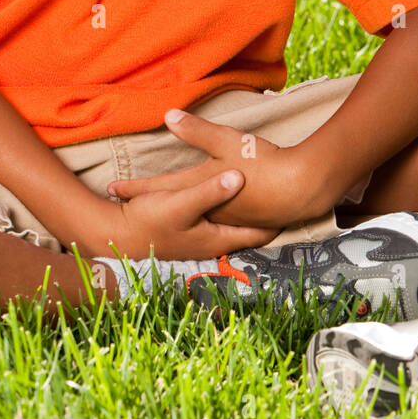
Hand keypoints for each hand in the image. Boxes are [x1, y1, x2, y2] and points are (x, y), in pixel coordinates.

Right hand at [101, 168, 278, 260]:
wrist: (116, 235)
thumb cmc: (151, 222)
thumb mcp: (182, 202)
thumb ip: (209, 189)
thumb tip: (238, 176)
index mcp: (215, 236)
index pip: (258, 234)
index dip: (279, 222)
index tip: (301, 211)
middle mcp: (211, 242)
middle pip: (249, 232)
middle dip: (267, 222)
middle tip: (291, 208)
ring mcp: (198, 240)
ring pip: (233, 228)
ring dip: (249, 218)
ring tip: (269, 206)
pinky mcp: (186, 232)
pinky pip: (216, 223)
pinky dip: (227, 215)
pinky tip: (226, 207)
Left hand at [106, 108, 311, 230]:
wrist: (300, 190)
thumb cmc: (263, 164)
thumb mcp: (227, 141)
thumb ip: (197, 131)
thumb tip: (167, 116)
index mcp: (199, 187)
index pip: (159, 188)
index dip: (135, 188)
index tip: (111, 190)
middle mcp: (208, 208)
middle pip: (172, 205)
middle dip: (150, 203)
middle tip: (127, 205)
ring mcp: (226, 217)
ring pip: (193, 216)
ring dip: (176, 212)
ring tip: (163, 211)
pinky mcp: (245, 220)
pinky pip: (216, 221)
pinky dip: (203, 218)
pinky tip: (208, 218)